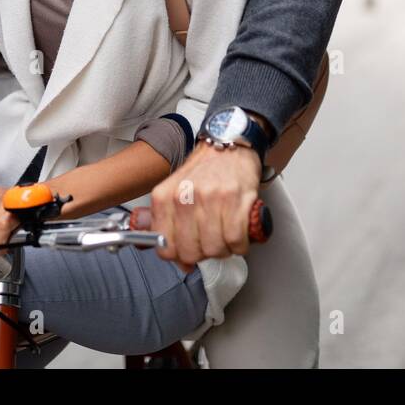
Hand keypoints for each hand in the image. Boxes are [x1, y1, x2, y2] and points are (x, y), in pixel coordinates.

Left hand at [150, 140, 261, 271]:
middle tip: (209, 242)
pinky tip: (238, 233)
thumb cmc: (204, 170)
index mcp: (164, 197)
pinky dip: (240, 244)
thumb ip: (170, 225)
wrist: (228, 143)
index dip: (179, 257)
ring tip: (225, 234)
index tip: (188, 251)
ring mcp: (210, 199)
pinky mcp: (236, 200)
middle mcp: (184, 197)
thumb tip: (179, 261)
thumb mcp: (174, 191)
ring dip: (224, 249)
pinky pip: (236, 241)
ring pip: (215, 249)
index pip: (165, 248)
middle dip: (203, 254)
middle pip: (191, 252)